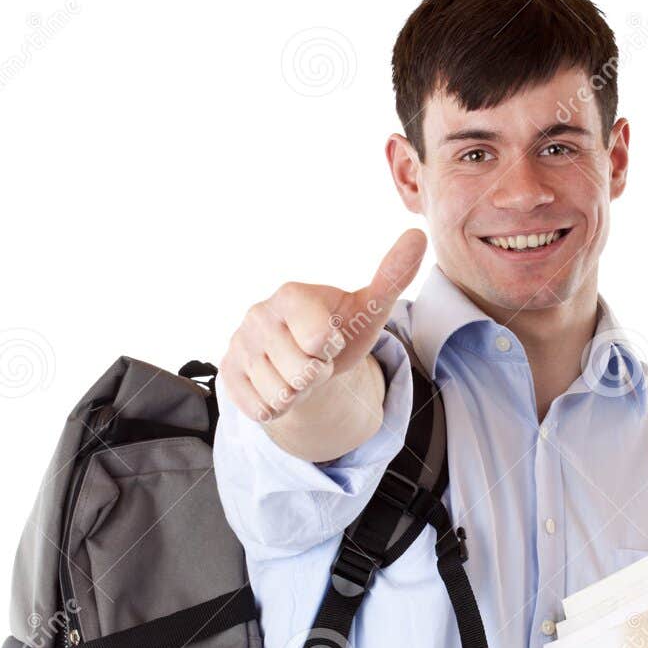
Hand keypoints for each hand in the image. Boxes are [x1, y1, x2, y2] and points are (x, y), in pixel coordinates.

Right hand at [220, 228, 425, 422]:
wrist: (305, 360)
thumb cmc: (339, 332)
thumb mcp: (367, 310)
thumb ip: (391, 277)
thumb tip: (418, 236)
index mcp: (291, 294)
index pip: (318, 342)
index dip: (331, 349)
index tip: (328, 338)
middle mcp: (258, 315)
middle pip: (301, 375)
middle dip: (316, 376)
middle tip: (313, 361)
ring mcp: (239, 344)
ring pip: (280, 397)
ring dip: (297, 395)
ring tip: (296, 374)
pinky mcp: (228, 373)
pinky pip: (261, 410)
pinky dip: (277, 408)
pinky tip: (279, 386)